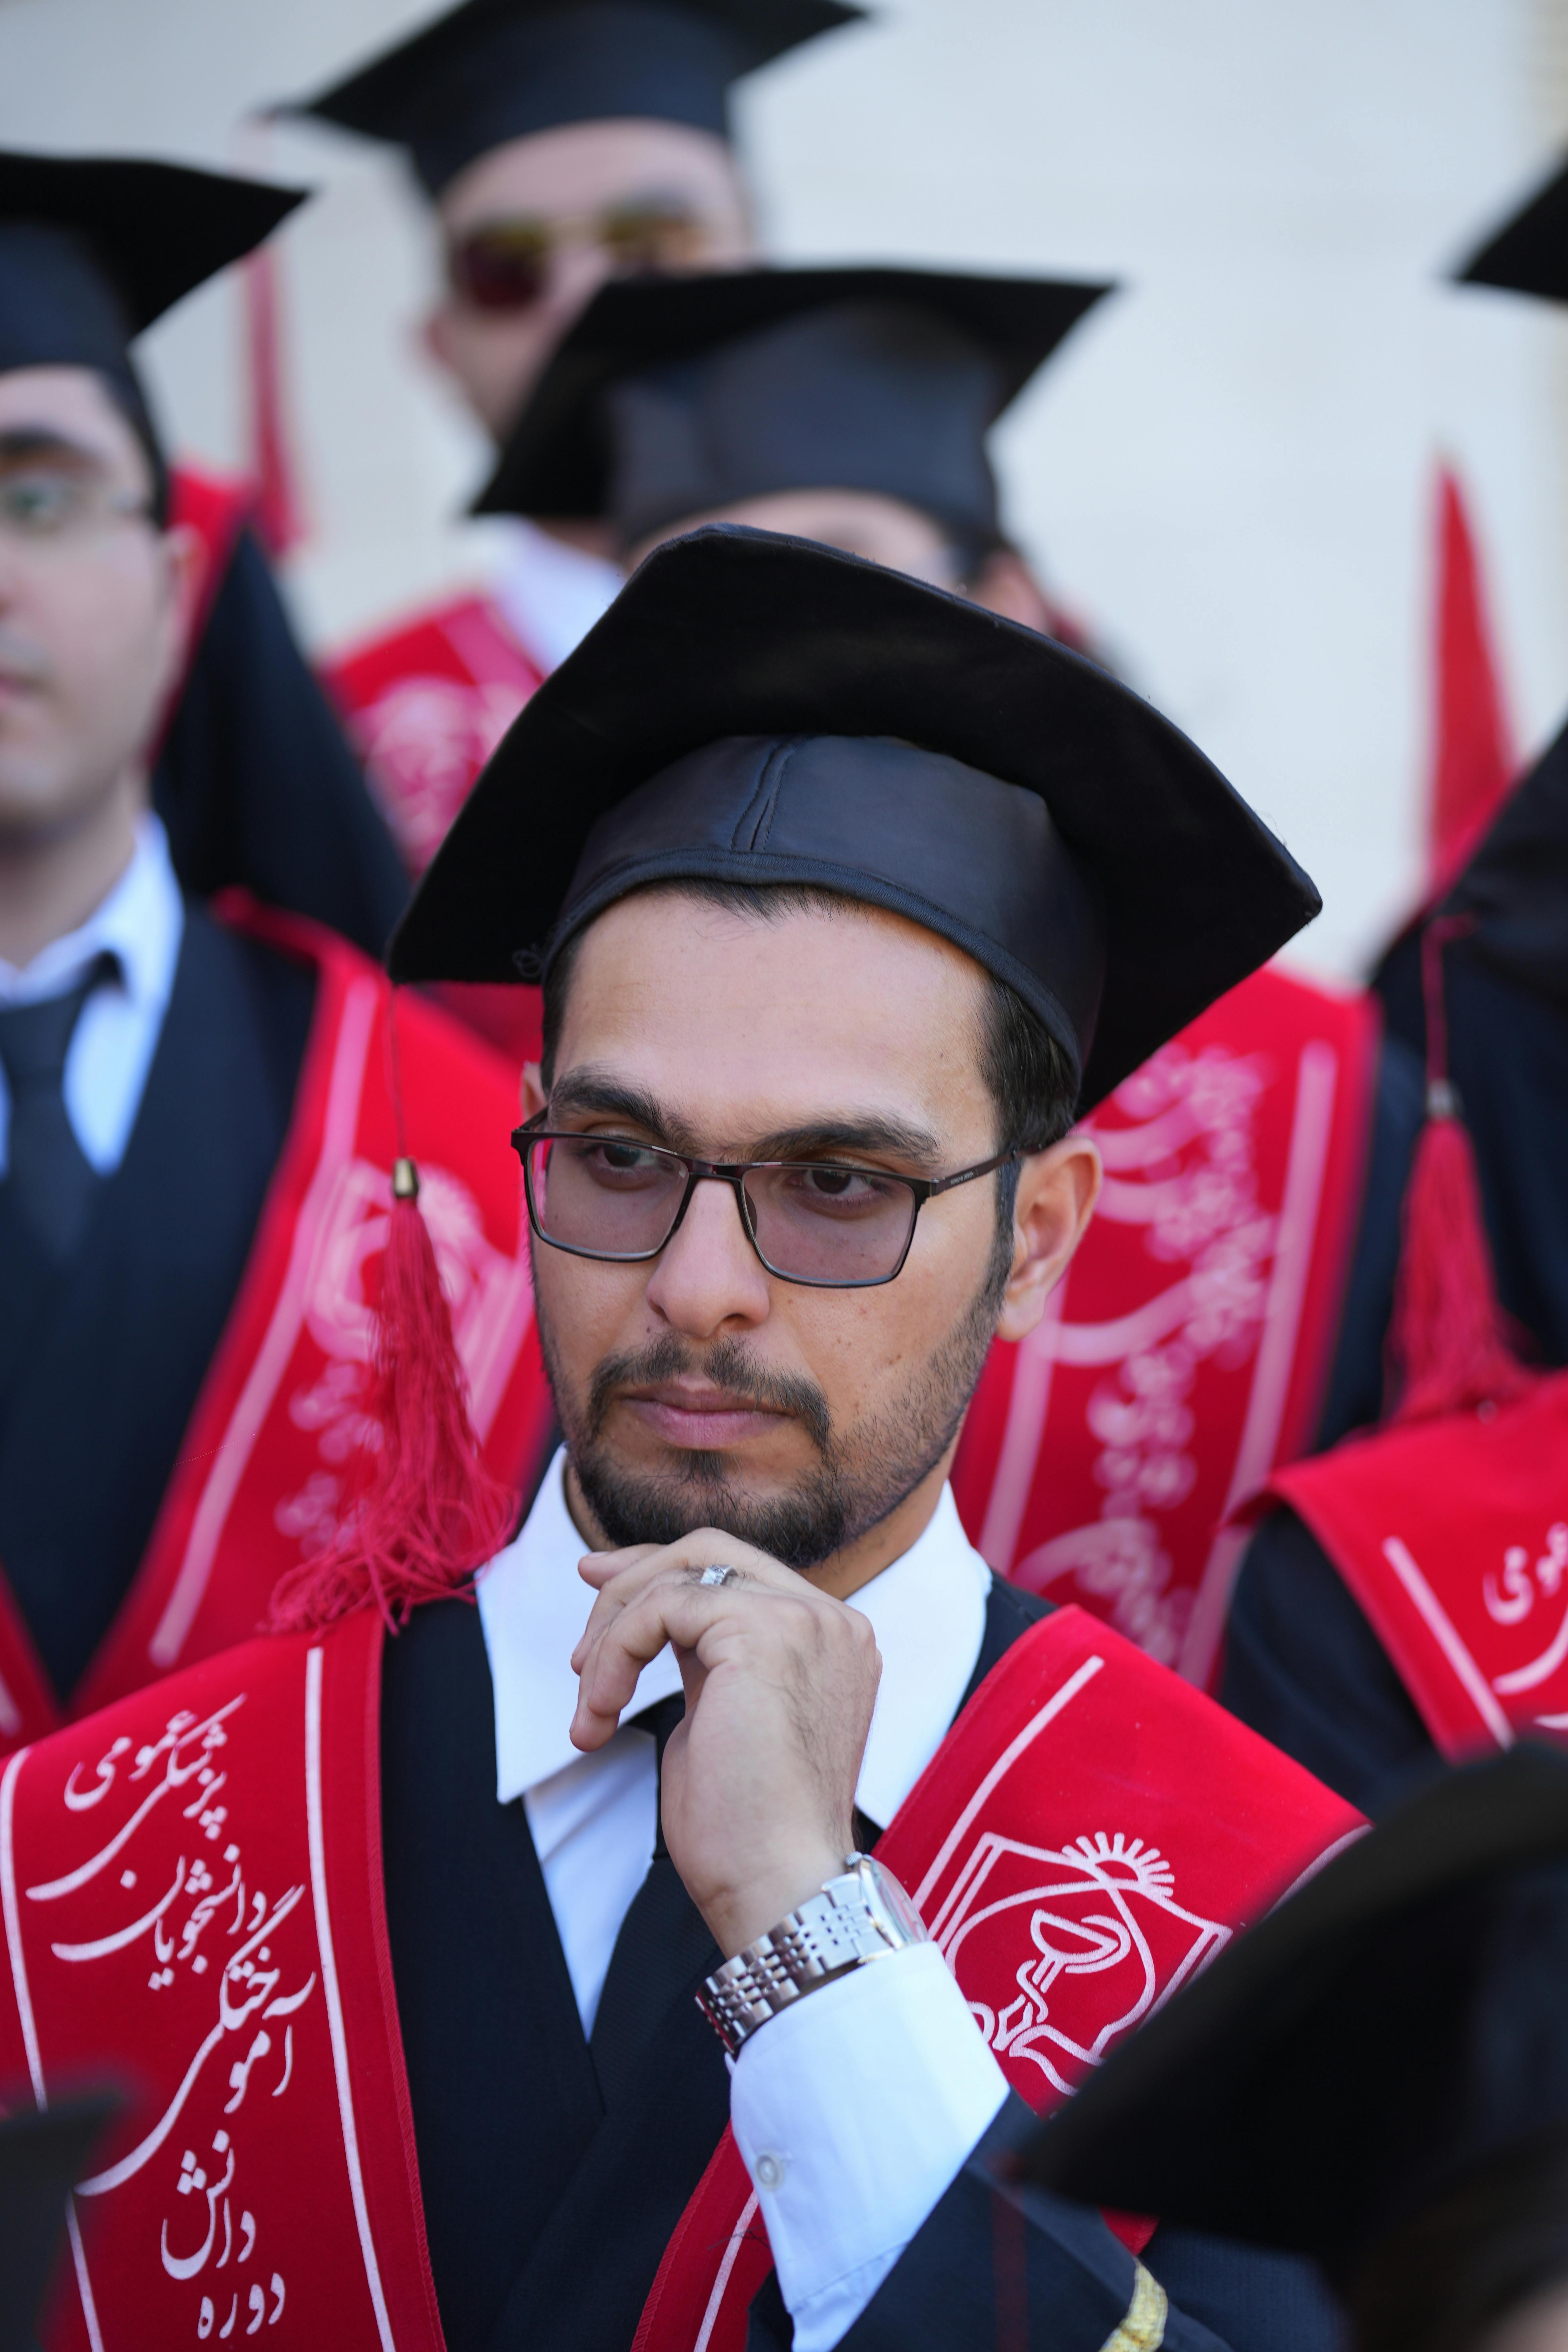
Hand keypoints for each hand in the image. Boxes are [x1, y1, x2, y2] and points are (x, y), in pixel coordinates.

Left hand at [569, 1530, 881, 1957]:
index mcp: (829, 1640)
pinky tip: (600, 1710)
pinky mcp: (766, 1631)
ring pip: (680, 1573)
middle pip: (711, 1552)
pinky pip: (661, 1608)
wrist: (776, 1885)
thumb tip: (651, 1612)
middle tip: (580, 1640)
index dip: (660, 1571)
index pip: (737, 1571)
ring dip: (614, 1634)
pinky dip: (616, 1652)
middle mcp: (830, 1620)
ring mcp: (805, 1620)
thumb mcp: (722, 1716)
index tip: (600, 1588)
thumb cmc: (745, 1830)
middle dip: (632, 1578)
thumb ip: (704, 1658)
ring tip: (589, 1704)